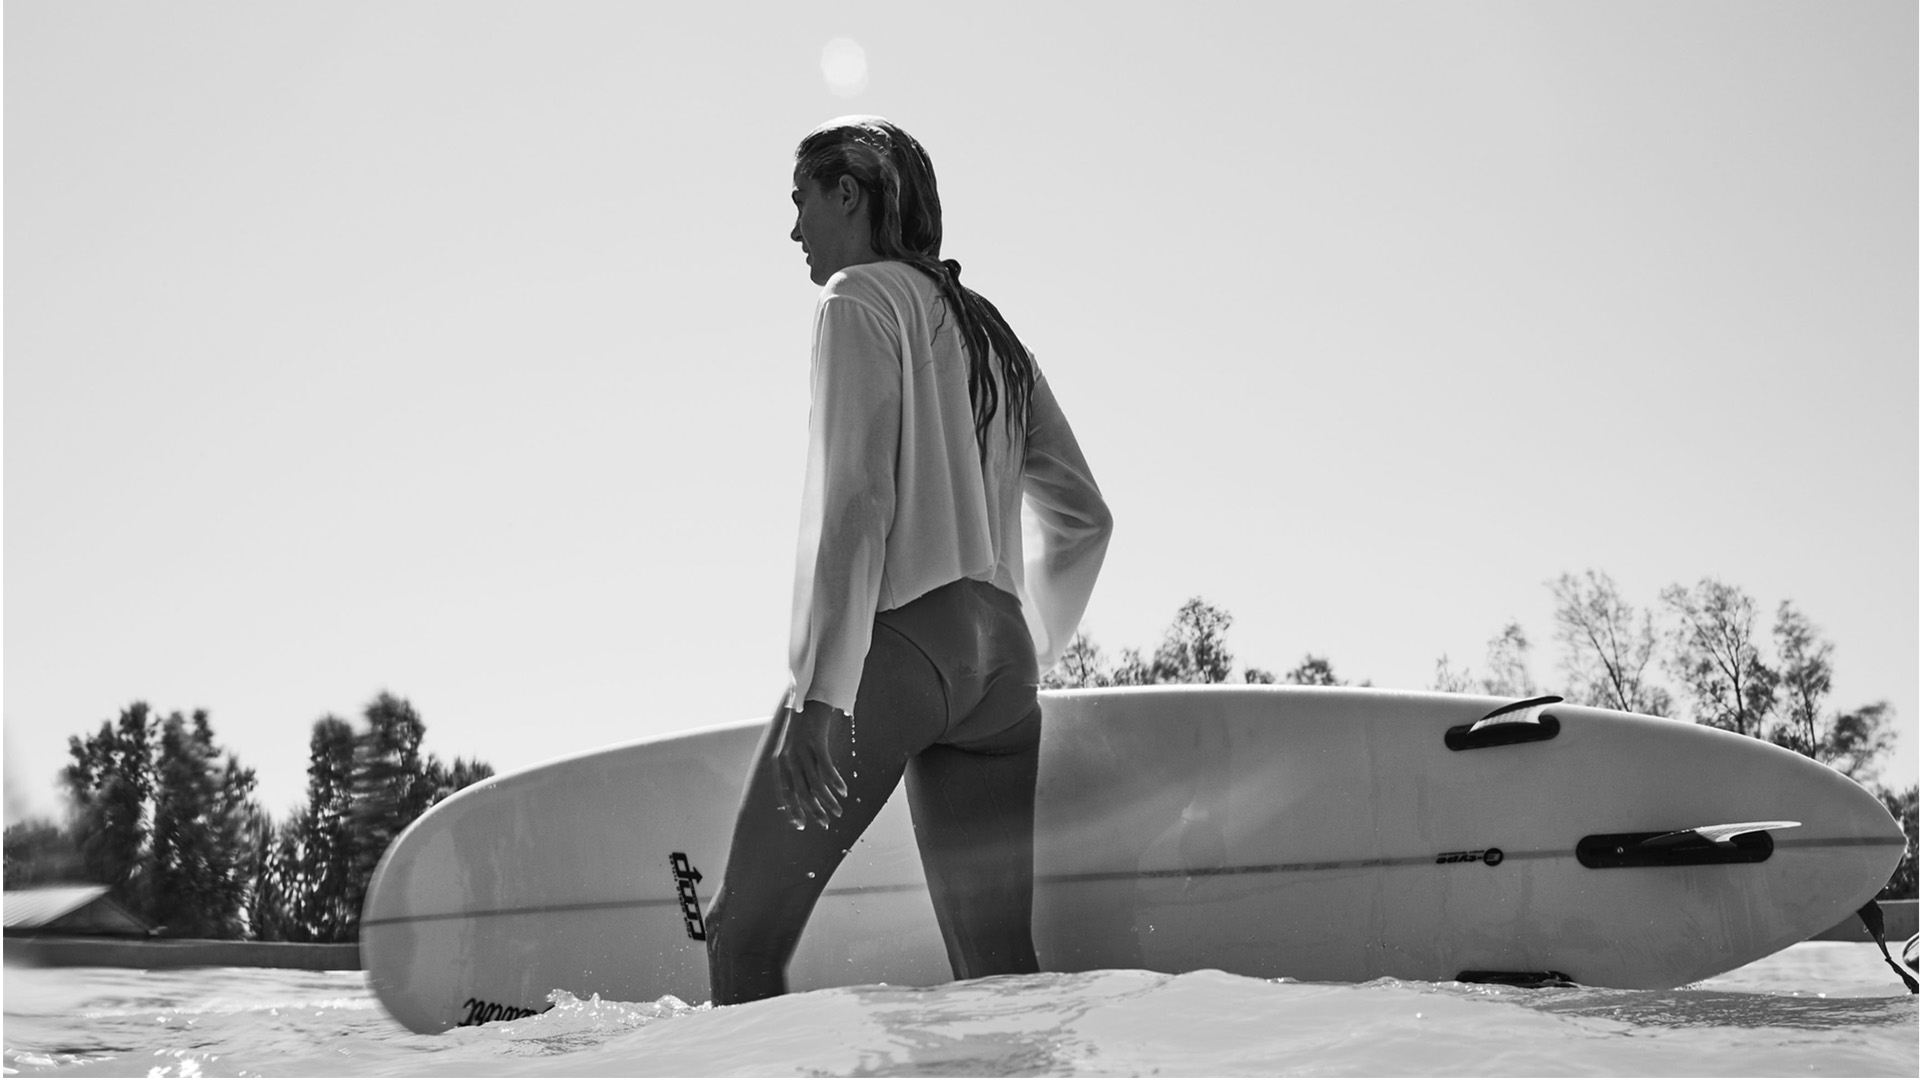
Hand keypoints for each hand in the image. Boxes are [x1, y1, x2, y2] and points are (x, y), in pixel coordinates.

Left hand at [773, 697, 848, 829]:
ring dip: (828, 801)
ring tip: (838, 812)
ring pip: (815, 785)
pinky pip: (826, 769)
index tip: (801, 825)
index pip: (784, 793)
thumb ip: (795, 765)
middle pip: (801, 793)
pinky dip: (836, 783)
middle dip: (814, 811)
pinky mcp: (815, 743)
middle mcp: (788, 759)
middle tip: (826, 824)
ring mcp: (801, 751)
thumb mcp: (794, 747)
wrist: (809, 697)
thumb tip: (804, 786)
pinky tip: (844, 791)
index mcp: (780, 762)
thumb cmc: (803, 725)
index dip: (792, 810)